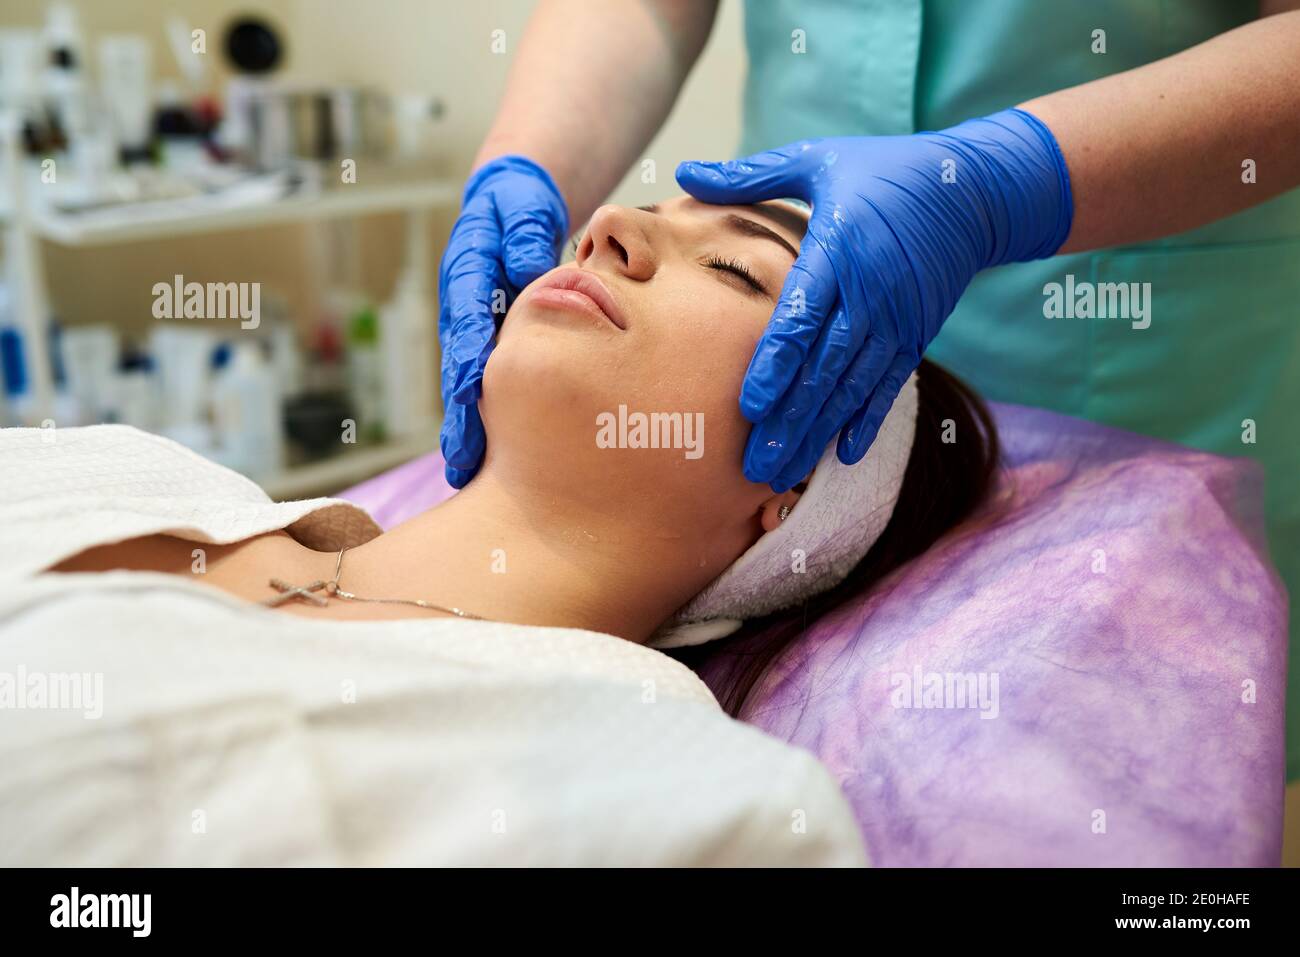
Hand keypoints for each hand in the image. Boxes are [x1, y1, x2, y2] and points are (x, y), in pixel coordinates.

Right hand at [438, 155, 568, 487]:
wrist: (506, 207)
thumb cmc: (518, 208)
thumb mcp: (522, 209)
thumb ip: (524, 234)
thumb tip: (527, 267)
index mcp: (468, 274)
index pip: (468, 321)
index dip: (468, 361)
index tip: (469, 397)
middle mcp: (462, 309)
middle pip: (459, 367)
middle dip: (459, 416)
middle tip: (463, 461)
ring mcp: (470, 329)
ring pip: (466, 384)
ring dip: (465, 429)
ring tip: (466, 474)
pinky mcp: (483, 343)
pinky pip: (480, 385)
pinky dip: (480, 420)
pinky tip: (482, 459)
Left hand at [676, 108, 1072, 490]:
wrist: (971, 189)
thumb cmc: (879, 171)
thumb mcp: (816, 161)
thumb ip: (749, 177)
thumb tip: (683, 172)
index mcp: (839, 250)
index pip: (802, 318)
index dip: (776, 365)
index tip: (748, 406)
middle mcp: (870, 293)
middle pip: (824, 367)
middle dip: (789, 420)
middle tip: (756, 467)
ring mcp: (897, 320)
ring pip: (852, 387)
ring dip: (819, 434)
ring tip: (785, 473)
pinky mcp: (916, 335)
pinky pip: (888, 386)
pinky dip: (867, 421)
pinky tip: (846, 455)